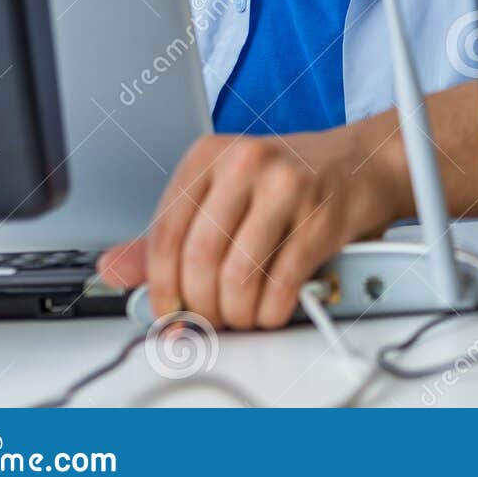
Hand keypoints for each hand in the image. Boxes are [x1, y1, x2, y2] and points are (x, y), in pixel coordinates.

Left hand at [96, 120, 407, 329]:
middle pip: (199, 257)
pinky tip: (271, 311)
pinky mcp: (321, 216)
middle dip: (201, 305)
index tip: (167, 313)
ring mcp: (286, 186)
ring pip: (237, 274)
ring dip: (236, 313)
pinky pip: (281, 282)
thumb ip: (171, 233)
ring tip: (241, 317)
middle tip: (209, 321)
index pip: (164, 232)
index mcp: (208, 155)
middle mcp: (245, 163)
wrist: (363, 163)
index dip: (160, 286)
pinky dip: (271, 311)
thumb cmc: (291, 181)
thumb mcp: (223, 194)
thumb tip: (114, 268)